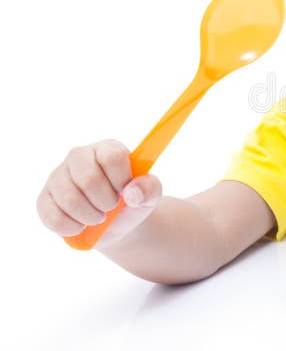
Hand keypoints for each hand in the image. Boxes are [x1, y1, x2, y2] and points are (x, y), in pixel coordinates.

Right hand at [36, 140, 162, 247]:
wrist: (116, 223)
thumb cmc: (134, 202)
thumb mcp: (151, 195)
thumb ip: (150, 188)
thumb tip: (132, 192)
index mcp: (107, 149)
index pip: (112, 156)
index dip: (121, 179)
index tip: (125, 191)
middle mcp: (79, 157)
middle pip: (88, 177)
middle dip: (105, 201)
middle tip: (112, 207)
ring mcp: (58, 176)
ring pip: (69, 199)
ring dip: (90, 216)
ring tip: (99, 217)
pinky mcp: (44, 198)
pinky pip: (53, 216)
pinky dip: (72, 227)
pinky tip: (81, 225)